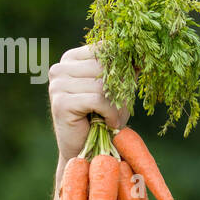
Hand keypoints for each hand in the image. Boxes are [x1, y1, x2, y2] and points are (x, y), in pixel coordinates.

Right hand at [48, 43, 130, 162]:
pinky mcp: (60, 102)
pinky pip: (98, 99)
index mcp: (72, 58)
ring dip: (116, 105)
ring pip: (102, 84)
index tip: (123, 89)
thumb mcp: (118, 87)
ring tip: (111, 118)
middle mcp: (60, 68)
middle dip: (119, 89)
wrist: (88, 151)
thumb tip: (142, 51)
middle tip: (117, 109)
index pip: (106, 48)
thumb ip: (126, 67)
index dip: (122, 68)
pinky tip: (108, 123)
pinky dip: (111, 114)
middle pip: (105, 66)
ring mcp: (57, 84)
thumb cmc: (104, 117)